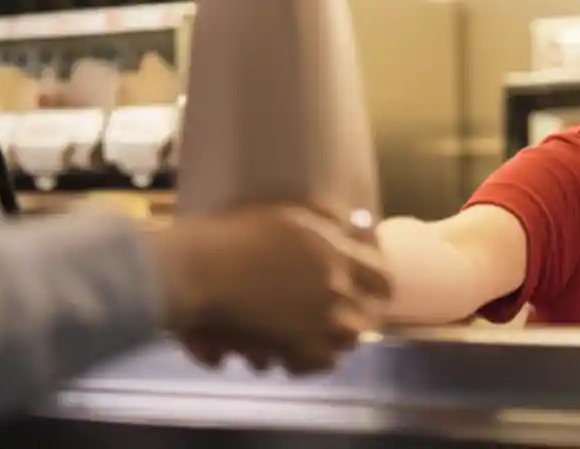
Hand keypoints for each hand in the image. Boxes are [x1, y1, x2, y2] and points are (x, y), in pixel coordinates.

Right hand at [146, 204, 391, 374]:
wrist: (198, 270)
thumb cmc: (230, 235)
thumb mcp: (284, 215)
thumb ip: (322, 220)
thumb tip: (349, 222)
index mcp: (333, 249)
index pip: (382, 278)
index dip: (379, 290)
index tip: (372, 295)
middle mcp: (334, 285)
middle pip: (368, 316)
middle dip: (357, 320)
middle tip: (339, 320)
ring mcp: (319, 318)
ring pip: (348, 341)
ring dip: (334, 340)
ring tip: (314, 338)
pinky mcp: (297, 345)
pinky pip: (322, 363)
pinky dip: (309, 361)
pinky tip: (292, 356)